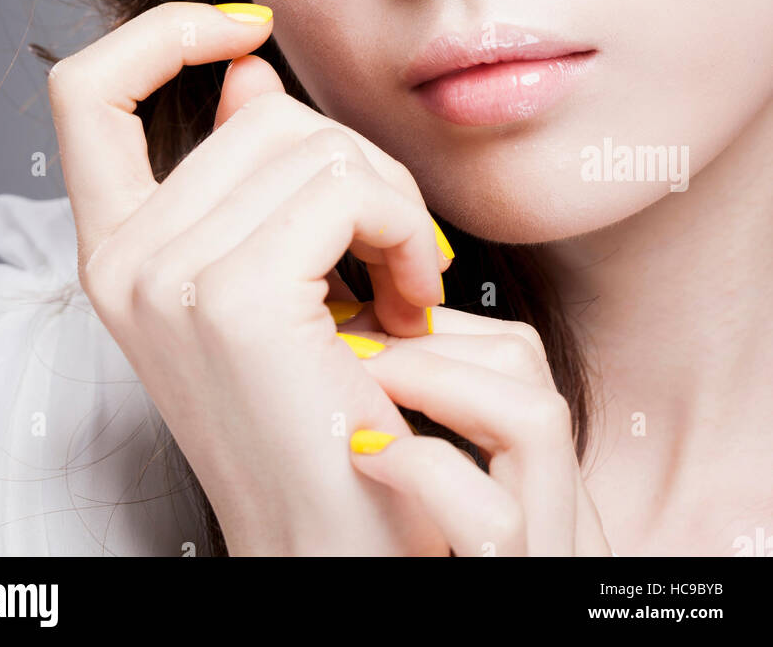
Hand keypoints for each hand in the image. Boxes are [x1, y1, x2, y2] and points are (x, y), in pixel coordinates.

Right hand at [47, 1, 451, 555]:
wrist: (339, 539)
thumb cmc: (318, 413)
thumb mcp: (265, 277)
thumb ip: (245, 171)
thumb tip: (249, 67)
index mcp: (114, 252)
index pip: (87, 91)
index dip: (162, 35)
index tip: (247, 32)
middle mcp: (122, 262)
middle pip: (261, 114)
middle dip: (354, 165)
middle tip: (391, 252)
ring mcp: (168, 277)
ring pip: (314, 143)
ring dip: (391, 205)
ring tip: (404, 281)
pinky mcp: (236, 295)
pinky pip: (348, 189)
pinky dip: (406, 230)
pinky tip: (413, 297)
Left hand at [339, 308, 612, 556]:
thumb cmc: (394, 575)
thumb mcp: (437, 521)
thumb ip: (434, 445)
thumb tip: (363, 343)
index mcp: (547, 499)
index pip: (518, 354)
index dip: (438, 324)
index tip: (364, 326)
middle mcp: (569, 525)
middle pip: (530, 363)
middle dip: (432, 336)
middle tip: (349, 342)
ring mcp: (555, 560)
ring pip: (536, 420)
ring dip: (433, 379)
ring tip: (357, 380)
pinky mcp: (523, 592)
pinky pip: (495, 519)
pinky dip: (422, 471)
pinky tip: (366, 455)